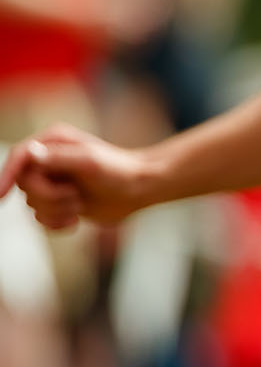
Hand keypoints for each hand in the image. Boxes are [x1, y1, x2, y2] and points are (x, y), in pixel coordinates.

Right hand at [1, 123, 151, 227]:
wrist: (140, 189)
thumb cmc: (120, 171)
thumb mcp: (90, 162)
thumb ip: (59, 158)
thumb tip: (31, 153)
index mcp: (53, 142)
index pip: (19, 158)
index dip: (6, 175)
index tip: (0, 195)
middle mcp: (48, 160)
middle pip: (25, 185)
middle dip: (49, 196)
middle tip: (76, 196)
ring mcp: (53, 181)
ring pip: (32, 205)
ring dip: (57, 210)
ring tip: (81, 203)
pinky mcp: (58, 201)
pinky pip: (42, 220)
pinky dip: (57, 224)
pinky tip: (76, 221)